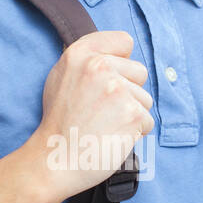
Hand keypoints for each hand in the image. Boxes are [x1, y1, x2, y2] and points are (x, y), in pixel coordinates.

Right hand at [28, 30, 154, 199]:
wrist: (54, 160)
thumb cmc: (59, 123)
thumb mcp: (60, 77)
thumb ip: (87, 58)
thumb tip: (116, 52)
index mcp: (80, 53)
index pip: (123, 41)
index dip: (120, 62)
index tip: (107, 80)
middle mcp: (100, 66)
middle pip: (139, 71)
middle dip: (127, 91)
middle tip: (101, 110)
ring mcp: (118, 90)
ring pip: (145, 98)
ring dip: (131, 114)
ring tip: (104, 125)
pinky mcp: (133, 114)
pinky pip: (148, 121)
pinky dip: (134, 133)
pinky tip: (112, 137)